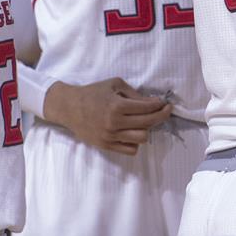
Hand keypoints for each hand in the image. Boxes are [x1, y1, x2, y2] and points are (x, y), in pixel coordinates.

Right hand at [46, 78, 172, 154]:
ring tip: (145, 122)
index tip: (165, 103)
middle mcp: (115, 123)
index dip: (160, 105)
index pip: (147, 108)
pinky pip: (130, 150)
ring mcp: (110, 136)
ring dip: (147, 129)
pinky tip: (133, 132)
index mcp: (117, 106)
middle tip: (165, 111)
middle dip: (161, 116)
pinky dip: (136, 142)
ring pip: (142, 138)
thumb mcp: (114, 85)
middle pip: (148, 123)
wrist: (69, 107)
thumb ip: (134, 94)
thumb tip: (153, 102)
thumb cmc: (93, 93)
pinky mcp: (106, 146)